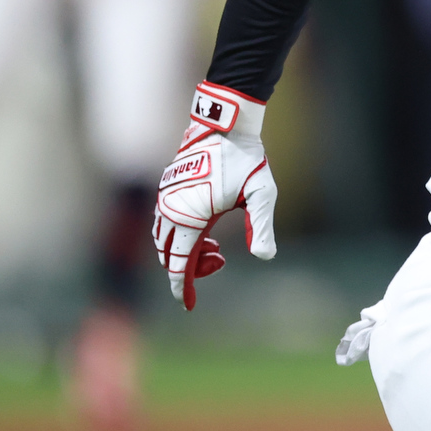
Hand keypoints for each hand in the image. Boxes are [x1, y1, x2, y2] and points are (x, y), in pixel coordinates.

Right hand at [153, 82, 278, 309]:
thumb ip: (261, 226)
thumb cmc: (246, 159)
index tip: (188, 304)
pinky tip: (205, 232)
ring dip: (185, 251)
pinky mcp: (167, 188)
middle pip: (169, 254)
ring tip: (216, 249)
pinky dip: (181, 235)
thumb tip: (266, 256)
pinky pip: (164, 223)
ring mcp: (165, 198)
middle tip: (220, 262)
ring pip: (164, 239)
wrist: (226, 126)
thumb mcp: (262, 194)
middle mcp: (170, 209)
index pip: (178, 262)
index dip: (182, 286)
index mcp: (190, 216)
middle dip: (190, 267)